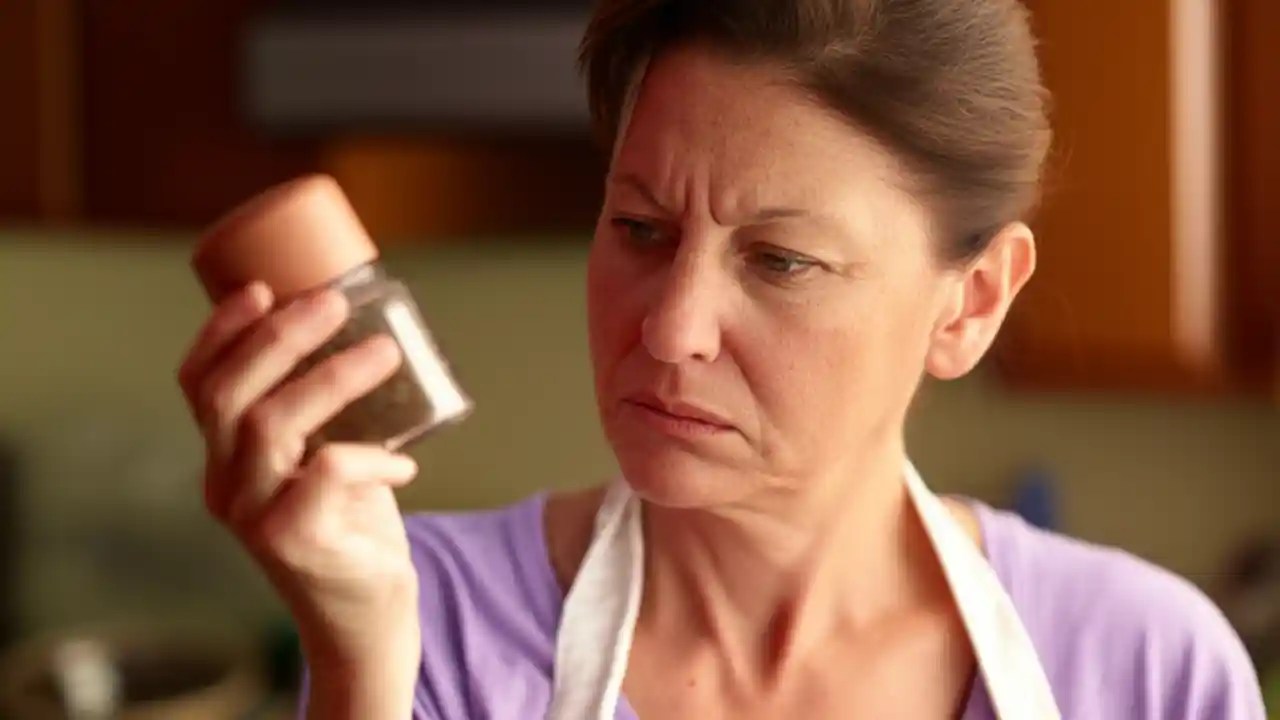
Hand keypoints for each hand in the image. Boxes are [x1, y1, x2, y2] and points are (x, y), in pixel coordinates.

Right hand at [177, 281, 421, 672]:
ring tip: (385, 353)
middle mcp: (226, 488)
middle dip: (280, 338)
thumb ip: (327, 413)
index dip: (222, 333)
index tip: (262, 288)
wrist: (366, 619)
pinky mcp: (295, 544)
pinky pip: (328, 473)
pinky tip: (403, 463)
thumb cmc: (351, 526)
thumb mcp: (327, 459)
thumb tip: (366, 331)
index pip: (199, 386)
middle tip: (333, 302)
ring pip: (272, 426)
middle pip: (230, 396)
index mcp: (225, 461)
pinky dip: (371, 456)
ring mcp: (254, 519)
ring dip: (332, 378)